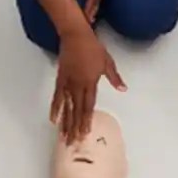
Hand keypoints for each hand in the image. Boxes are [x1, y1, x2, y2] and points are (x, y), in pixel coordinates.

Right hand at [51, 28, 126, 142]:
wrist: (75, 35)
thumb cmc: (92, 47)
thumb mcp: (108, 62)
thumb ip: (115, 77)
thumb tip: (123, 88)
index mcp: (90, 82)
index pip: (88, 106)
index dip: (86, 120)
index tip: (85, 132)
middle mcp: (78, 85)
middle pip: (76, 110)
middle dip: (75, 127)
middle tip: (73, 142)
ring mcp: (67, 83)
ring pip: (66, 107)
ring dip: (65, 123)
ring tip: (63, 136)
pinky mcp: (60, 79)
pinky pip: (57, 97)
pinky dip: (55, 109)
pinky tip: (53, 119)